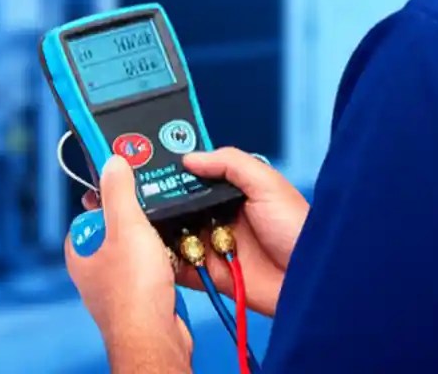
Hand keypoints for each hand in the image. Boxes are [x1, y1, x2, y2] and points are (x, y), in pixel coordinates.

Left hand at [65, 156, 192, 372]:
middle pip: (117, 229)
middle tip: (152, 214)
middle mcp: (93, 270)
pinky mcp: (139, 299)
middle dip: (137, 222)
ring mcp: (116, 286)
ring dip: (152, 244)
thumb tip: (112, 162)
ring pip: (136, 250)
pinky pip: (151, 270)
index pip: (90, 212)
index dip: (108, 199)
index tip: (127, 188)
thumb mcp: (126, 225)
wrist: (155, 335)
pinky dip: (162, 264)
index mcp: (80, 251)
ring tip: (162, 240)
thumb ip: (118, 191)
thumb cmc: (133, 289)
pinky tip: (171, 262)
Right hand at [80, 147, 308, 316]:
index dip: (170, 174)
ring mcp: (211, 246)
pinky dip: (164, 262)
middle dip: (155, 203)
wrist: (311, 280)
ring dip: (156, 231)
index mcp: (231, 194)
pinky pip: (180, 266)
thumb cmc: (298, 229)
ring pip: (173, 236)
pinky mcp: (209, 274)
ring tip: (129, 221)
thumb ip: (231, 164)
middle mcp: (217, 218)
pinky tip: (146, 253)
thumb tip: (190, 158)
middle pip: (178, 208)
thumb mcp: (267, 184)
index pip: (193, 179)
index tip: (143, 166)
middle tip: (126, 195)